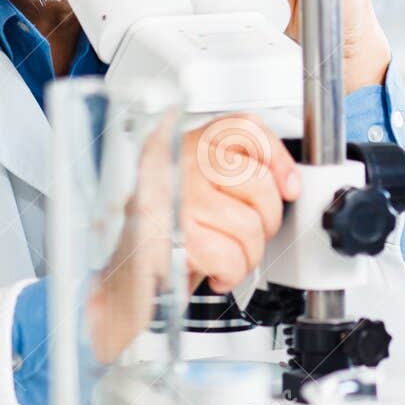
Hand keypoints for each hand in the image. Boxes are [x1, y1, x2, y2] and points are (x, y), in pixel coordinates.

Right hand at [85, 113, 299, 363]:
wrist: (115, 276)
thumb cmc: (156, 233)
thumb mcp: (190, 187)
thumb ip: (229, 172)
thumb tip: (283, 182)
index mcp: (181, 144)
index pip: (244, 128)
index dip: (277, 157)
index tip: (289, 184)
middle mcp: (176, 164)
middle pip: (258, 182)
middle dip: (266, 219)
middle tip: (251, 233)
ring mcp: (177, 199)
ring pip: (251, 225)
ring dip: (248, 254)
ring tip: (229, 257)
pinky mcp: (176, 238)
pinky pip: (231, 255)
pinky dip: (231, 272)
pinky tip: (217, 272)